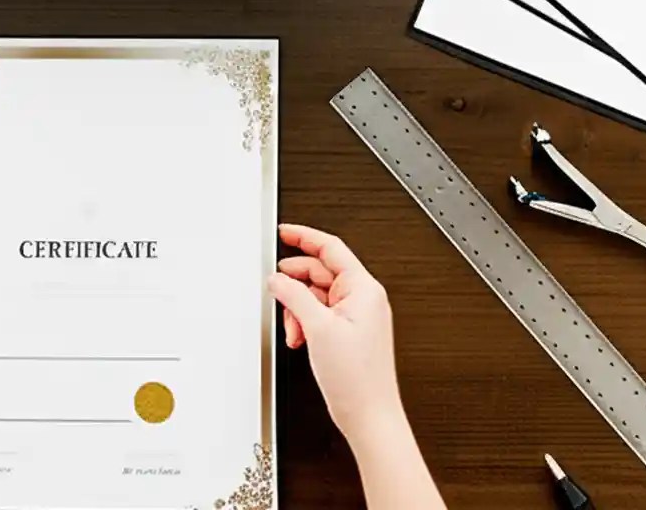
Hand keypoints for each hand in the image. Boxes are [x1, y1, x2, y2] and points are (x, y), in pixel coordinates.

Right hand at [267, 224, 400, 442]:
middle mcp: (363, 299)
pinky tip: (300, 338)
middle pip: (319, 273)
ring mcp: (356, 316)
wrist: (368, 414)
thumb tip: (278, 278)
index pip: (330, 248)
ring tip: (294, 329)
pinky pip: (320, 315)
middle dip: (295, 286)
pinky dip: (304, 323)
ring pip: (316, 297)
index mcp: (363, 289)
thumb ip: (294, 296)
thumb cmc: (358, 378)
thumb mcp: (318, 327)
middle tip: (277, 292)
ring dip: (297, 310)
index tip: (284, 231)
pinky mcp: (348, 333)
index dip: (304, 236)